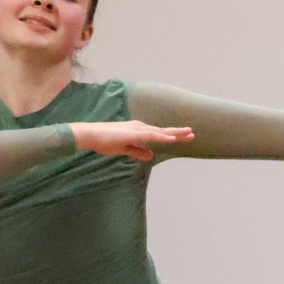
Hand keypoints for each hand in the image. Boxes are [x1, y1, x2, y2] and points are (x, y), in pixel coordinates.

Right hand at [70, 119, 195, 160]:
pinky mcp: (132, 133)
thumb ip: (138, 152)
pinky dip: (162, 136)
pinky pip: (150, 135)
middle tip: (192, 134)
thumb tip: (151, 156)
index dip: (172, 135)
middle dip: (178, 132)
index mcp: (138, 131)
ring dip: (174, 133)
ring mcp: (137, 129)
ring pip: (160, 131)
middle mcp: (140, 127)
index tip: (185, 137)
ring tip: (188, 134)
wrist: (90, 135)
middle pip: (163, 131)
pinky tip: (171, 138)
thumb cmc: (104, 141)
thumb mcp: (125, 149)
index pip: (159, 134)